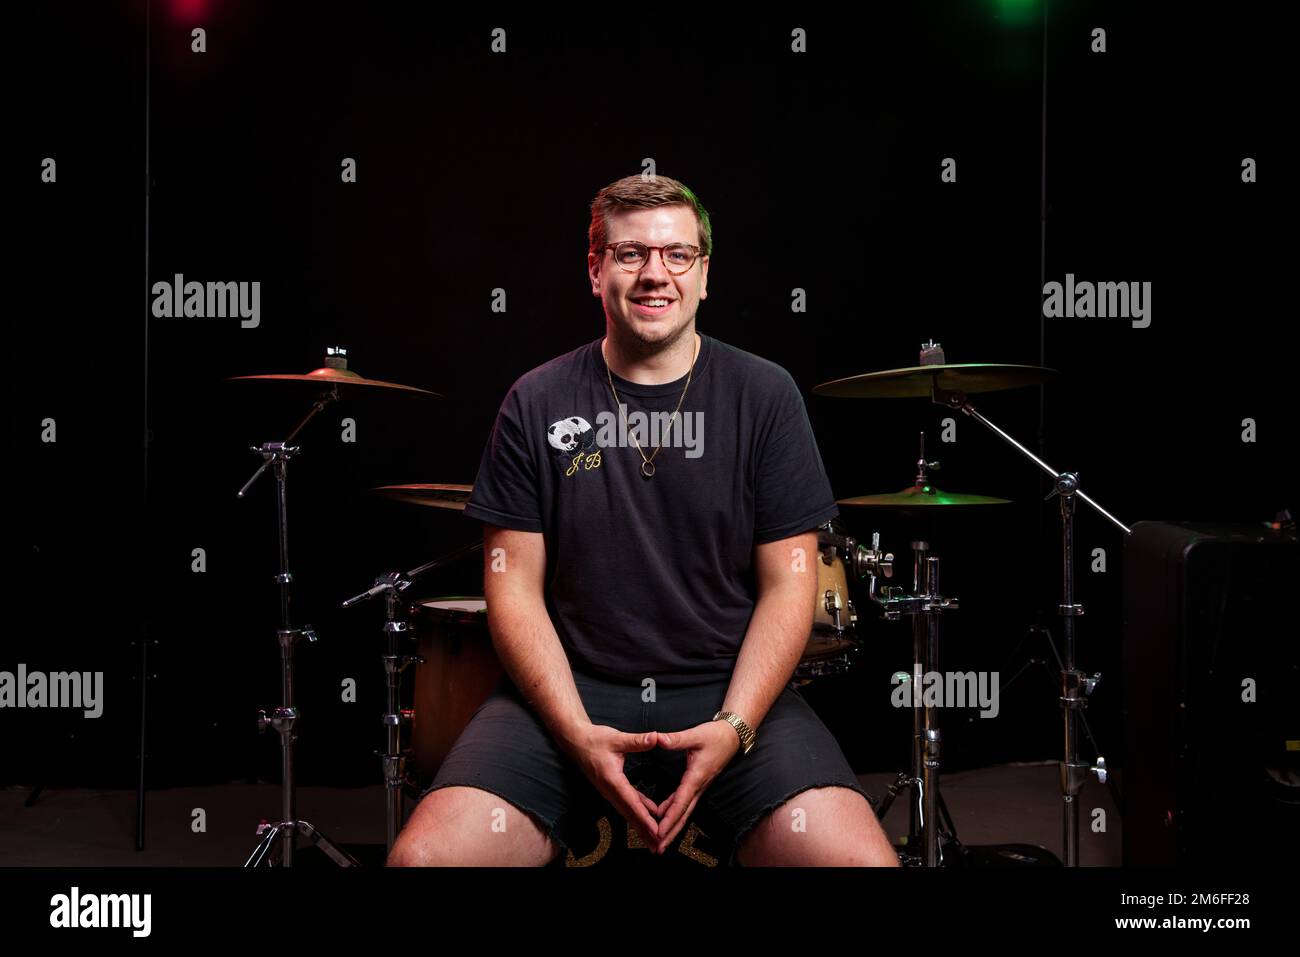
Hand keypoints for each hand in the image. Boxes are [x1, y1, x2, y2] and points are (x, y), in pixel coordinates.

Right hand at [558, 724, 663, 846]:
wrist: (575, 741)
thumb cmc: (594, 739)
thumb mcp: (616, 738)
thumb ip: (637, 741)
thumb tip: (656, 737)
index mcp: (612, 781)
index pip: (632, 803)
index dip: (645, 819)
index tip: (656, 831)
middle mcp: (610, 791)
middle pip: (630, 815)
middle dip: (644, 831)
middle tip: (659, 845)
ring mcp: (610, 791)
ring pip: (629, 811)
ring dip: (642, 824)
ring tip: (655, 838)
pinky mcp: (612, 787)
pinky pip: (627, 802)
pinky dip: (639, 810)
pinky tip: (651, 813)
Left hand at [646, 719, 740, 853]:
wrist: (732, 736)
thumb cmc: (716, 736)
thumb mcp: (695, 735)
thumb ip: (676, 739)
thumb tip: (658, 739)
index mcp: (696, 777)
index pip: (681, 802)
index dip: (669, 818)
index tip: (659, 831)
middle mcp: (699, 786)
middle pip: (683, 815)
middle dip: (671, 833)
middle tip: (657, 848)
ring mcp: (699, 787)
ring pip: (684, 811)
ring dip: (672, 826)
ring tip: (659, 839)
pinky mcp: (698, 784)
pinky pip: (685, 801)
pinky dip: (674, 811)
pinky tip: (663, 815)